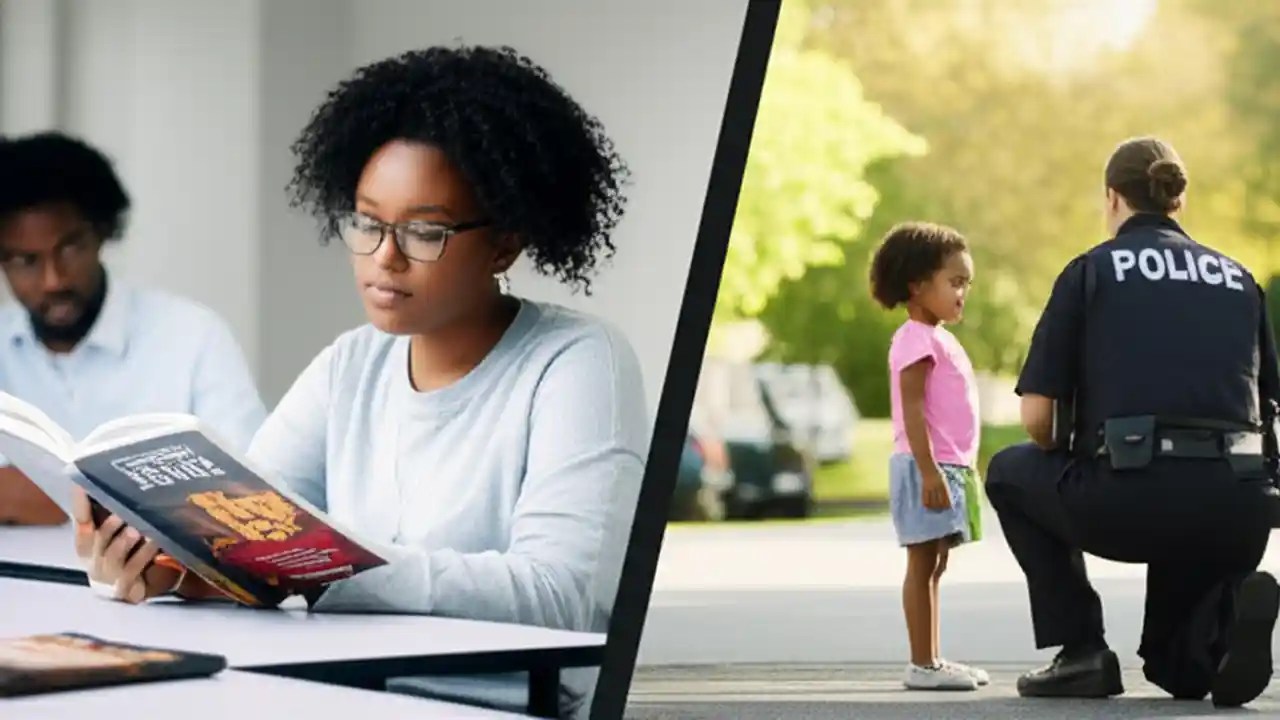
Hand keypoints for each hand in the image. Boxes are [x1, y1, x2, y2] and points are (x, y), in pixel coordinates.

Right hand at [71, 488, 181, 602]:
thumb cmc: (127, 555)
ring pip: (113, 556)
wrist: (137, 588)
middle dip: (108, 527)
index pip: (80, 521)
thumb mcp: (119, 535)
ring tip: (138, 529)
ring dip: (125, 541)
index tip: (80, 485)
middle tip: (121, 514)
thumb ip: (117, 514)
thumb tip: (123, 481)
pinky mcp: (123, 588)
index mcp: (87, 544)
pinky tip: (155, 542)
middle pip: (96, 540)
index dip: (79, 504)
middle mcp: (92, 561)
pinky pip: (133, 570)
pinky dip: (143, 554)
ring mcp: (106, 577)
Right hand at [921, 467, 952, 510]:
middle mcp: (938, 487)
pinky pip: (925, 498)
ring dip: (933, 507)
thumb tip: (947, 498)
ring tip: (934, 509)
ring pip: (932, 501)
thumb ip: (945, 488)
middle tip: (940, 510)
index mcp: (944, 485)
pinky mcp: (924, 488)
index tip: (947, 508)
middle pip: (940, 501)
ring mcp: (931, 488)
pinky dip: (926, 503)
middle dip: (940, 507)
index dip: (947, 505)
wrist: (928, 467)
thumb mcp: (944, 479)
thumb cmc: (937, 473)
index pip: (946, 498)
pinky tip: (927, 506)